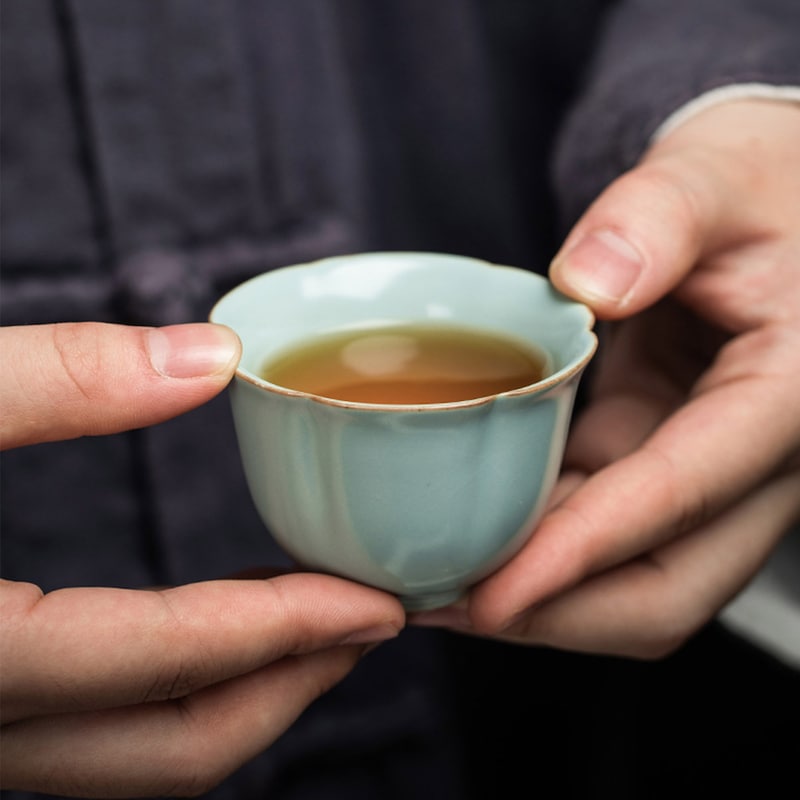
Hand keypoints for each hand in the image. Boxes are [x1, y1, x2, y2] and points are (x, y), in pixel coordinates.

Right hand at [0, 322, 404, 795]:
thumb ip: (59, 379)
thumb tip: (207, 357)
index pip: (170, 658)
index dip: (291, 628)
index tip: (381, 601)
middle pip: (172, 748)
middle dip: (292, 686)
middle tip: (373, 624)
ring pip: (139, 753)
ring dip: (244, 693)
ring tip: (320, 624)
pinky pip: (108, 727)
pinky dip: (184, 686)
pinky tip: (222, 621)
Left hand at [413, 99, 799, 657]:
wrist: (773, 202)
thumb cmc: (759, 183)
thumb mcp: (715, 173)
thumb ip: (658, 217)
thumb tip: (588, 283)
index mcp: (788, 396)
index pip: (679, 494)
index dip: (580, 554)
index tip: (492, 595)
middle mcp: (760, 459)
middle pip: (665, 585)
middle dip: (555, 612)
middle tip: (442, 605)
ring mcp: (709, 469)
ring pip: (632, 574)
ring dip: (539, 592)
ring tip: (437, 585)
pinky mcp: (663, 455)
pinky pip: (604, 526)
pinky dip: (540, 543)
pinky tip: (473, 531)